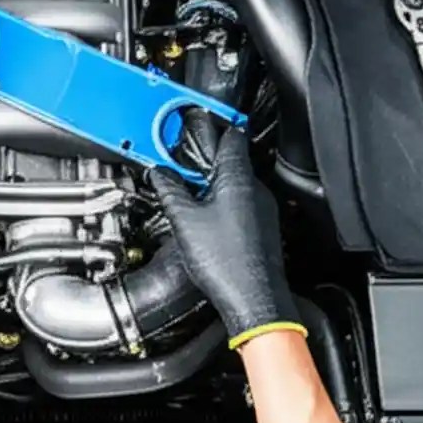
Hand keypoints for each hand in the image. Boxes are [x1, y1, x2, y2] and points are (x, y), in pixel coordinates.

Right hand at [151, 127, 304, 349]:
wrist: (253, 300)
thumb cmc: (225, 262)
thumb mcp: (184, 220)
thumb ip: (170, 190)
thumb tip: (159, 174)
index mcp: (238, 179)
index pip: (231, 137)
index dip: (213, 126)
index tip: (197, 122)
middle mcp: (256, 190)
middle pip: (232, 160)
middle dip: (206, 159)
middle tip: (182, 162)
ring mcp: (263, 210)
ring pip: (237, 184)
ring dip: (214, 183)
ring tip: (189, 192)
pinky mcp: (263, 228)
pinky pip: (242, 204)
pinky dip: (223, 203)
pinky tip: (207, 219)